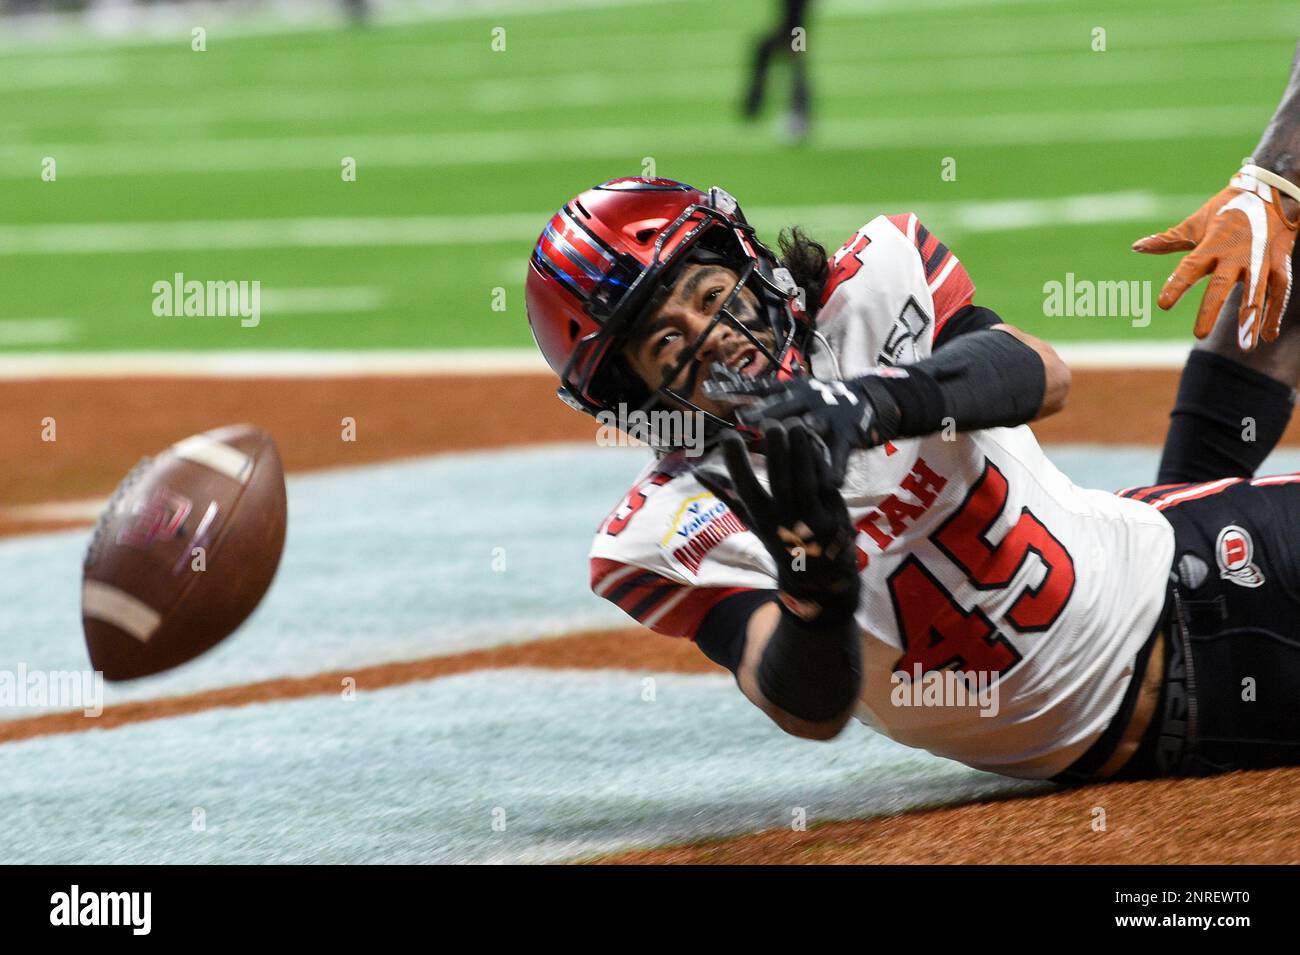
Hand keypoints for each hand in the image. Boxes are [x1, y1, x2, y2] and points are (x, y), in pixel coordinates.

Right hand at [692, 424, 859, 622]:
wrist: (818, 574)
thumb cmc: (779, 540)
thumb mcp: (751, 521)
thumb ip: (726, 495)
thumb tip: (698, 472)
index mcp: (762, 518)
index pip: (745, 487)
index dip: (735, 461)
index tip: (729, 436)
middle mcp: (786, 518)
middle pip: (780, 478)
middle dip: (776, 449)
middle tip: (770, 425)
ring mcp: (812, 515)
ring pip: (806, 475)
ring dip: (800, 447)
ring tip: (794, 424)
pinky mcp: (834, 511)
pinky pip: (825, 479)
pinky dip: (819, 459)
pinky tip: (812, 441)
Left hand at [703, 365, 901, 482]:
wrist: (869, 400)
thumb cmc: (818, 402)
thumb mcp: (792, 392)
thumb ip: (760, 395)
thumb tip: (720, 395)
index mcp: (792, 391)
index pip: (765, 392)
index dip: (748, 397)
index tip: (729, 408)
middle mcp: (810, 400)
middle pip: (788, 409)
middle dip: (770, 417)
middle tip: (750, 424)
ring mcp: (830, 419)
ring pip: (814, 430)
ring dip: (802, 441)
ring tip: (790, 455)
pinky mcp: (850, 437)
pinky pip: (842, 456)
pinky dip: (837, 469)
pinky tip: (830, 484)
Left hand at [1133, 170, 1299, 349]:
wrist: (1272, 190)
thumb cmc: (1226, 211)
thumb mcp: (1196, 224)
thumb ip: (1168, 241)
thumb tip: (1136, 247)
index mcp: (1212, 244)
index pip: (1190, 266)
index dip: (1177, 284)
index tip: (1163, 305)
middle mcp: (1237, 253)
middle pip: (1222, 284)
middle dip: (1211, 309)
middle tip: (1199, 335)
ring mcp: (1261, 258)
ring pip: (1258, 290)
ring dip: (1253, 318)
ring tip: (1247, 346)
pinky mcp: (1280, 261)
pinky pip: (1280, 288)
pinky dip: (1276, 311)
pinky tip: (1268, 336)